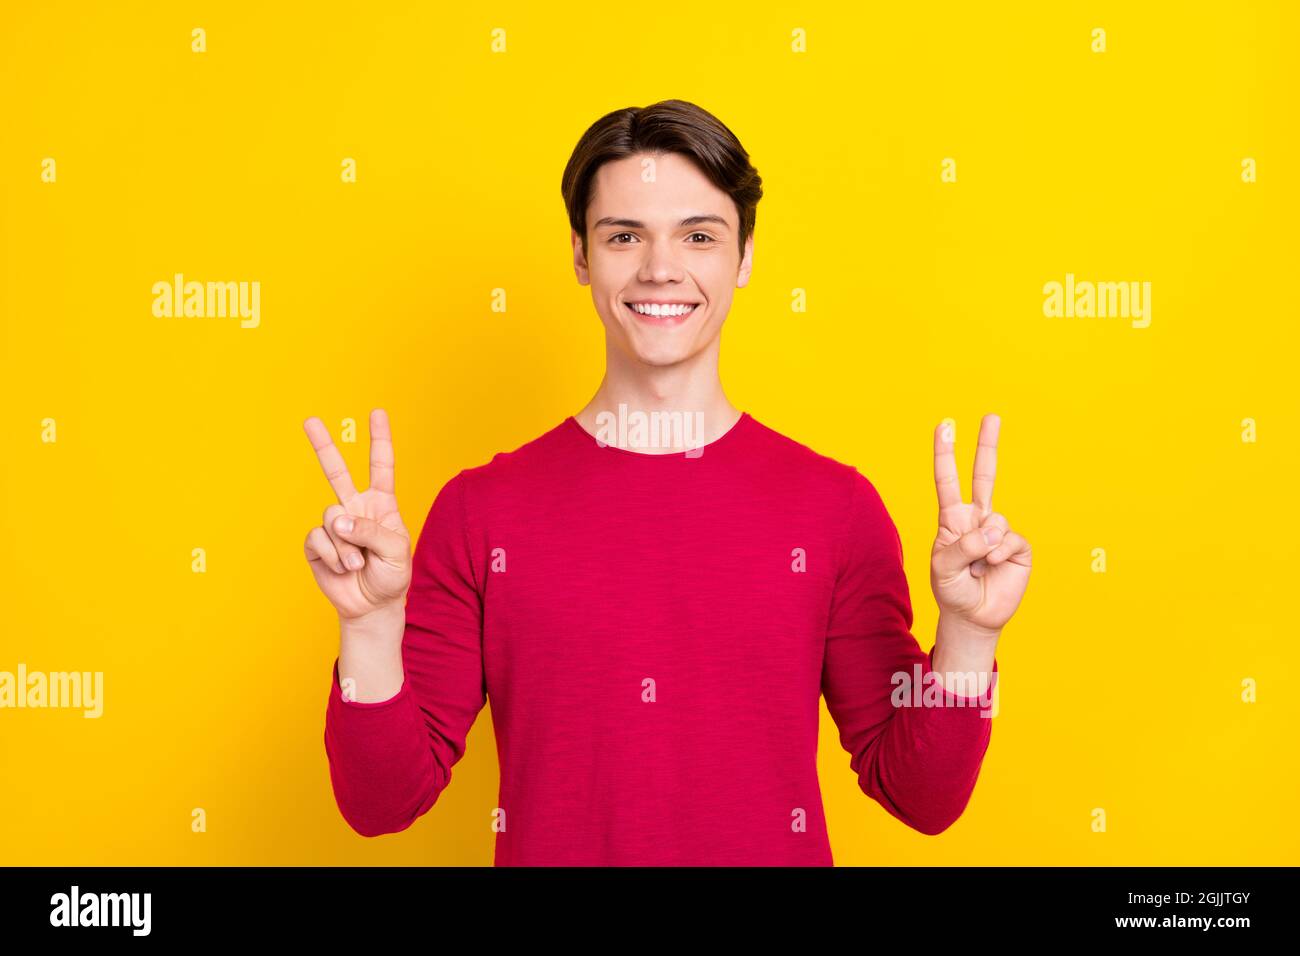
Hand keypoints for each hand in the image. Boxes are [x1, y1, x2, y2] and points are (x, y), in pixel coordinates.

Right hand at [302, 408, 412, 621]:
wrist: (372, 605)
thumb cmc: (391, 575)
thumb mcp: (395, 551)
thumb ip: (371, 531)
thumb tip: (338, 521)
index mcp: (381, 504)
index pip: (381, 466)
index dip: (379, 440)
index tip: (376, 413)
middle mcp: (355, 508)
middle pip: (337, 472)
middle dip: (323, 445)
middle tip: (310, 420)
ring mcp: (334, 525)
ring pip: (331, 517)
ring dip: (346, 545)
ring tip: (358, 564)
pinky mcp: (317, 543)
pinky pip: (318, 538)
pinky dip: (333, 555)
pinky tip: (343, 567)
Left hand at [929, 414, 1031, 635]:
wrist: (973, 617)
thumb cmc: (952, 590)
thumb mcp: (943, 568)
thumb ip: (963, 546)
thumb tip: (992, 529)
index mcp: (952, 519)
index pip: (947, 480)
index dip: (946, 454)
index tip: (945, 426)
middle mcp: (977, 519)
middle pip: (984, 476)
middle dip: (987, 445)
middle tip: (991, 415)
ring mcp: (998, 532)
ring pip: (996, 520)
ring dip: (983, 547)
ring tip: (975, 567)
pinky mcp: (1017, 547)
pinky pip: (1009, 540)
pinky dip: (998, 555)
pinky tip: (990, 568)